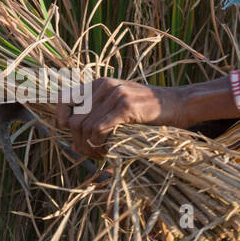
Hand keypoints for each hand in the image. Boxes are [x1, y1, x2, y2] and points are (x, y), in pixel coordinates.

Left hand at [52, 78, 186, 159]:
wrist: (178, 104)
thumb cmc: (148, 112)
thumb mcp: (119, 111)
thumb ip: (96, 122)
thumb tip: (74, 147)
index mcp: (98, 84)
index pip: (63, 100)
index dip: (62, 120)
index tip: (74, 136)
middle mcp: (104, 86)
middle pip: (73, 121)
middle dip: (79, 143)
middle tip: (92, 154)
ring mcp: (115, 95)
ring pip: (84, 128)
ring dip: (90, 148)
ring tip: (101, 155)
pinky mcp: (125, 107)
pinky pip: (99, 129)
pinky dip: (99, 145)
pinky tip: (108, 152)